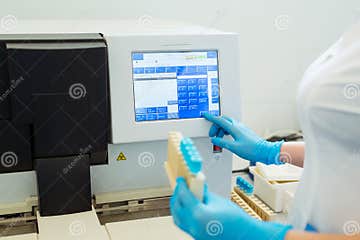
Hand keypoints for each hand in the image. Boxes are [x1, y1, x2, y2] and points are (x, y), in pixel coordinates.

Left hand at [170, 177, 291, 239]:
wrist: (244, 235)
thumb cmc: (235, 219)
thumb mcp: (218, 200)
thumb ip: (203, 193)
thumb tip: (195, 186)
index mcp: (199, 214)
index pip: (184, 196)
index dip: (181, 185)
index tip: (181, 180)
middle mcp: (193, 225)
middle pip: (176, 207)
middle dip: (177, 195)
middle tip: (181, 186)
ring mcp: (194, 232)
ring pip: (177, 218)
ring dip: (177, 206)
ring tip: (182, 196)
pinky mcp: (196, 236)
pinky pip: (183, 224)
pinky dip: (181, 215)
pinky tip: (187, 208)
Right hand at [203, 113, 283, 164]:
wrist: (264, 151)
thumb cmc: (252, 149)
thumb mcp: (233, 147)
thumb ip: (222, 143)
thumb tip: (214, 140)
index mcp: (234, 128)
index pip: (219, 120)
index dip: (211, 117)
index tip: (205, 115)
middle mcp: (238, 126)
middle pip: (223, 121)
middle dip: (215, 126)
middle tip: (212, 134)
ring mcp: (241, 128)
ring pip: (227, 124)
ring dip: (221, 129)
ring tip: (219, 138)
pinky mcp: (244, 131)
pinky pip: (232, 127)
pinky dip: (226, 131)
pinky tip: (226, 138)